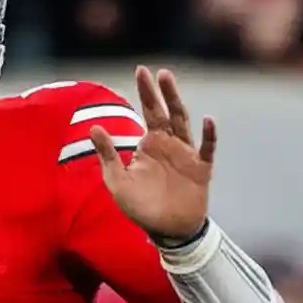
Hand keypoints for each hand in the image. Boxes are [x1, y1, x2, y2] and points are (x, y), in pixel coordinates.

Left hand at [90, 66, 215, 244]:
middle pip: (165, 111)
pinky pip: (207, 149)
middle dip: (160, 92)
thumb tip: (93, 127)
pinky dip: (208, 135)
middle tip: (156, 71)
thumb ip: (108, 155)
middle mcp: (169, 144)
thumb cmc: (141, 208)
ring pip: (183, 122)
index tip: (141, 70)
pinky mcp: (201, 169)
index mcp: (150, 144)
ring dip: (176, 102)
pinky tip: (207, 120)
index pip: (148, 112)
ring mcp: (187, 155)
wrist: (168, 231)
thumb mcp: (118, 182)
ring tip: (170, 82)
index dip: (145, 92)